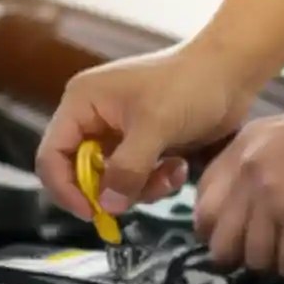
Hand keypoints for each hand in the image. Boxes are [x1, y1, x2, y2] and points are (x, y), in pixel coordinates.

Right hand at [36, 46, 257, 220]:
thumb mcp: (155, 127)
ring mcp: (115, 131)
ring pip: (108, 180)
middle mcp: (91, 117)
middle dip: (109, 189)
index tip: (90, 213)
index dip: (65, 188)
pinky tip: (178, 166)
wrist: (232, 70)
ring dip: (139, 187)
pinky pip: (132, 176)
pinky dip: (153, 180)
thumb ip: (127, 169)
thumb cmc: (189, 86)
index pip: (51, 155)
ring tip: (169, 175)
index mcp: (81, 103)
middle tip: (136, 198)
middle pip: (79, 172)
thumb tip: (106, 207)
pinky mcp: (138, 143)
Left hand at [194, 93, 283, 280]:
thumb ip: (263, 174)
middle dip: (256, 255)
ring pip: (259, 262)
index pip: (204, 207)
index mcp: (246, 146)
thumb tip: (244, 222)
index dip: (228, 232)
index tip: (253, 237)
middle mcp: (251, 170)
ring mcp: (276, 198)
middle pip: (222, 244)